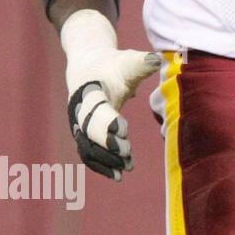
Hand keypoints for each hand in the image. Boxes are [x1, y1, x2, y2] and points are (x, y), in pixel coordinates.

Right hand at [60, 9, 161, 180]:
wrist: (90, 67)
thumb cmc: (114, 64)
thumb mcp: (128, 60)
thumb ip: (142, 62)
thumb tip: (157, 59)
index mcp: (90, 92)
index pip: (95, 109)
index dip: (107, 122)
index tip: (124, 131)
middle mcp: (79, 110)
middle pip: (88, 132)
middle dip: (106, 144)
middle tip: (127, 153)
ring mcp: (78, 124)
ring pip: (87, 147)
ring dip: (105, 159)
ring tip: (126, 168)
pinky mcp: (82, 134)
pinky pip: (88, 153)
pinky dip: (102, 165)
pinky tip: (118, 175)